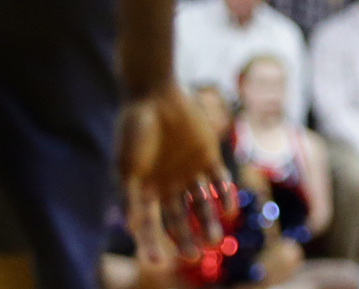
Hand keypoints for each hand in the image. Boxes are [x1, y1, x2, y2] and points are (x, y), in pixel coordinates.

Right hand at [117, 84, 234, 264]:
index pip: (150, 226)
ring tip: (214, 240)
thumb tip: (134, 229)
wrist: (155, 95)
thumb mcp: (128, 167)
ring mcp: (189, 172)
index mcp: (145, 191)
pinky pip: (220, 182)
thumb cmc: (135, 131)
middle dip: (186, 238)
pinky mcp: (207, 157)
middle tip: (194, 254)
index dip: (153, 245)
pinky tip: (230, 210)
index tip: (158, 263)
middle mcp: (168, 186)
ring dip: (208, 223)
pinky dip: (225, 196)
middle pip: (179, 220)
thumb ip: (131, 197)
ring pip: (202, 206)